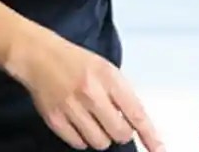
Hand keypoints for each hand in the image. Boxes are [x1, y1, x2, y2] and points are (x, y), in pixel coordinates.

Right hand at [9, 29, 164, 151]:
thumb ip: (122, 94)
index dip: (149, 135)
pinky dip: (82, 138)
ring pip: (100, 143)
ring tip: (93, 119)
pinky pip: (78, 143)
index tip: (158, 149)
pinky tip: (78, 122)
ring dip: (101, 136)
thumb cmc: (75, 62)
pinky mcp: (55, 119)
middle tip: (113, 122)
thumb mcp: (106, 69)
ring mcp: (72, 107)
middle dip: (120, 132)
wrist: (39, 56)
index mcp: (108, 77)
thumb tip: (136, 123)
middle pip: (120, 133)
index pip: (136, 113)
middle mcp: (91, 93)